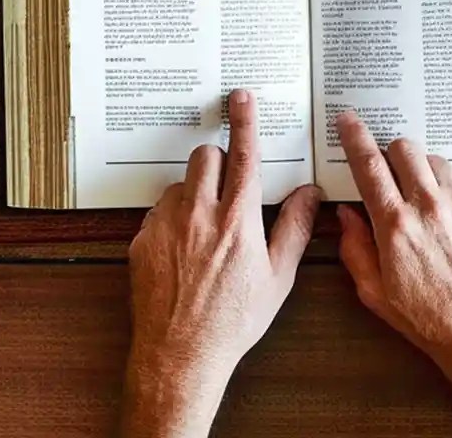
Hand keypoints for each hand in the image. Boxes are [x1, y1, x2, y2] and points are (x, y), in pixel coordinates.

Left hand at [122, 89, 320, 437]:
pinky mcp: (142, 239)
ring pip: (180, 183)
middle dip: (217, 162)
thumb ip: (294, 228)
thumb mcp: (277, 278)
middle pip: (206, 157)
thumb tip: (309, 194)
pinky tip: (182, 250)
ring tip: (205, 229)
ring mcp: (166, 226)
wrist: (181, 353)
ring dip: (194, 192)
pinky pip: (158, 210)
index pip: (244, 156)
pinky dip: (172, 218)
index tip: (242, 98)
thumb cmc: (233, 321)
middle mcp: (200, 215)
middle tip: (226, 188)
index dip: (245, 121)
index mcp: (238, 221)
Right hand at [334, 112, 451, 436]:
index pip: (368, 165)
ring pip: (434, 160)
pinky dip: (446, 188)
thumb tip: (346, 214)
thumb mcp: (373, 290)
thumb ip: (354, 246)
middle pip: (405, 148)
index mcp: (395, 225)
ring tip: (418, 196)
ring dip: (420, 169)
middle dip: (390, 152)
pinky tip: (444, 215)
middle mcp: (429, 207)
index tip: (347, 120)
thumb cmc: (425, 317)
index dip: (354, 137)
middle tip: (387, 171)